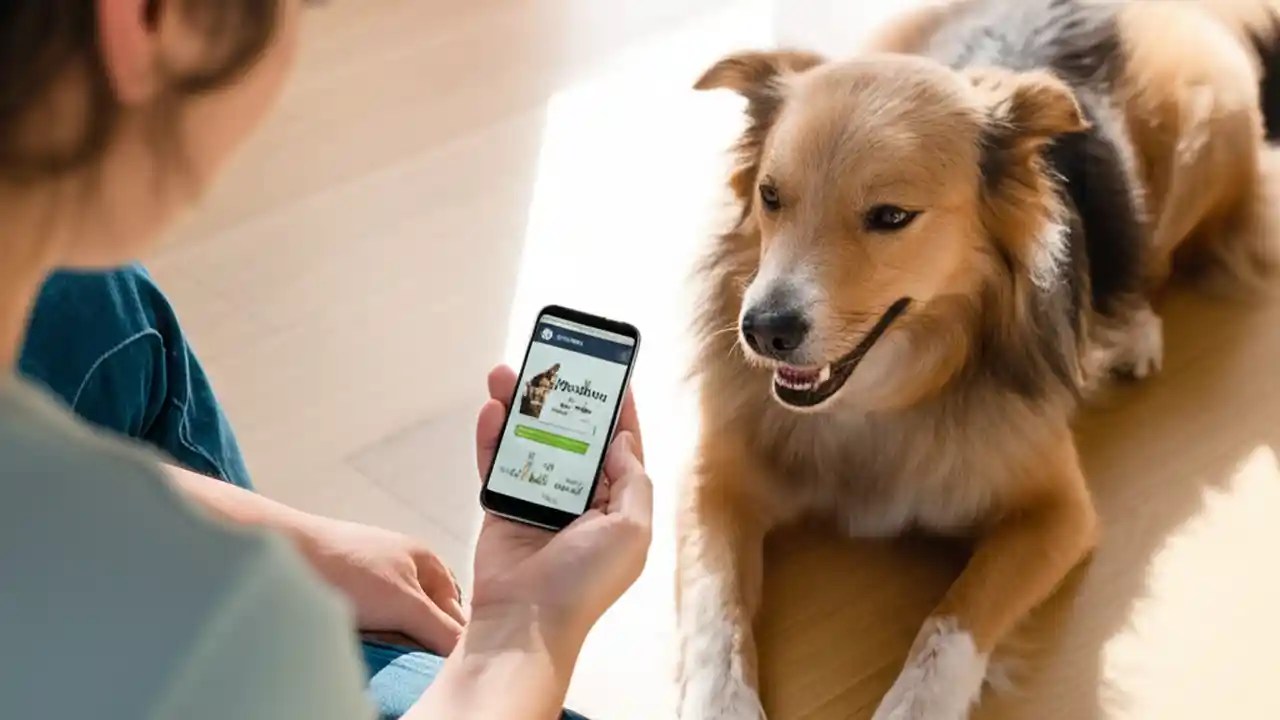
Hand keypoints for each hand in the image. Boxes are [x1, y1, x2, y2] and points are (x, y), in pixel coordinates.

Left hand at [294, 514, 466, 652]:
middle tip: (401, 643)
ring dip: (390, 634)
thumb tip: (460, 651)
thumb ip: (440, 628)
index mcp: (426, 558)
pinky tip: (358, 632)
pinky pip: (371, 618)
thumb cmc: (348, 569)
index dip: (448, 632)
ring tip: (374, 633)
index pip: (454, 606)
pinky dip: (368, 629)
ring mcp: (374, 576)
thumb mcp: (406, 604)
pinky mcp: (349, 588)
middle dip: (415, 635)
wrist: (286, 554)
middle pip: (425, 615)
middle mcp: (403, 565)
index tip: (437, 655)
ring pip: (396, 620)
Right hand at [470, 364, 652, 639]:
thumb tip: (622, 440)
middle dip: (560, 398)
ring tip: (507, 374)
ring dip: (520, 407)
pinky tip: (491, 409)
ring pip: (531, 441)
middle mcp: (581, 500)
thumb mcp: (632, 528)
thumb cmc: (583, 584)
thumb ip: (632, 479)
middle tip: (550, 363)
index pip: (621, 446)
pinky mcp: (503, 506)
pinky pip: (497, 462)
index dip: (618, 409)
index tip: (612, 373)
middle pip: (571, 435)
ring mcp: (539, 501)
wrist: (525, 622)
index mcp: (617, 505)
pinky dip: (492, 435)